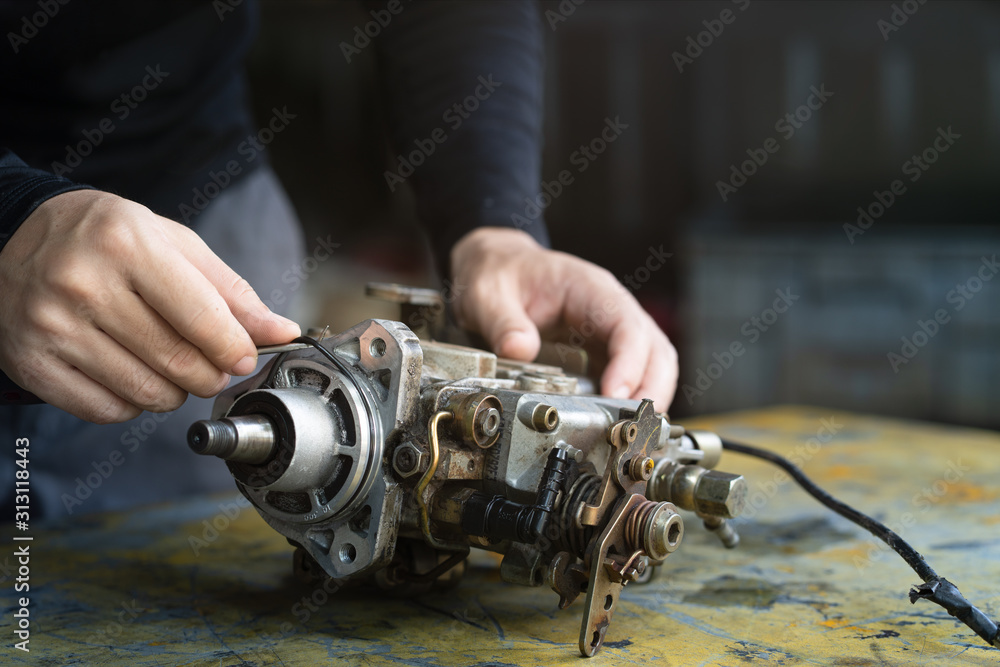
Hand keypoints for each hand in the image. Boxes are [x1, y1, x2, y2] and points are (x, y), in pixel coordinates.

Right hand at [0, 190, 299, 422]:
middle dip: (209, 375)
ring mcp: (50, 325)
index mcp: (127, 242)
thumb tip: (281, 332)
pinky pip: (105, 409)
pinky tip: (131, 374)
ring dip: (174, 392)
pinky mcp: (30, 362)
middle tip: (212, 367)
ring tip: (171, 368)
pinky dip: (132, 403)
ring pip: (145, 392)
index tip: (244, 358)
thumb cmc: (109, 239)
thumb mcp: (174, 246)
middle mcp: (82, 282)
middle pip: (177, 361)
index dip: (235, 348)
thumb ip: (231, 292)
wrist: (15, 237)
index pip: (202, 317)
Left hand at [450, 227, 677, 410]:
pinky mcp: (603, 352)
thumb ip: (502, 321)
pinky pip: (632, 375)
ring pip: (653, 364)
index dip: (629, 362)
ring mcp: (611, 331)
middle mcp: (611, 309)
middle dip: (651, 388)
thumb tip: (520, 350)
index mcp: (590, 288)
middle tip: (632, 425)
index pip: (627, 325)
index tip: (616, 393)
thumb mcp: (489, 293)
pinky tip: (617, 422)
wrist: (499, 269)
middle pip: (655, 348)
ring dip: (648, 397)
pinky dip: (632, 400)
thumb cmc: (501, 274)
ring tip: (629, 431)